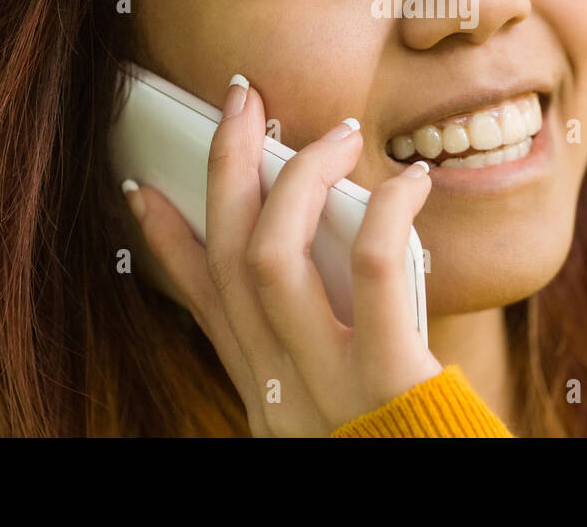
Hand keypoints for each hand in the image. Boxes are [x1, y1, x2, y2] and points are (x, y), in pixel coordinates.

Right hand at [121, 73, 441, 435]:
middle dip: (226, 168)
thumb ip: (313, 344)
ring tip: (337, 134)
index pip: (201, 306)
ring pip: (270, 261)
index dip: (167, 241)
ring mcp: (330, 393)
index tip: (140, 185)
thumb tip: (303, 258)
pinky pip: (371, 274)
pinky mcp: (393, 386)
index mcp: (268, 397)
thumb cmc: (411, 452)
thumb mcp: (336, 407)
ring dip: (294, 179)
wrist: (445, 517)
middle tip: (244, 101)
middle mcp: (281, 396)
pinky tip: (407, 183)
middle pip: (228, 263)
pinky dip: (381, 214)